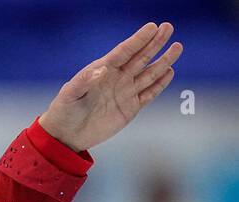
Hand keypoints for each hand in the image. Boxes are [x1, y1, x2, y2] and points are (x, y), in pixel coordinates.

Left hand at [38, 21, 182, 153]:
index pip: (123, 52)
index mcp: (102, 70)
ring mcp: (125, 92)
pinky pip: (149, 93)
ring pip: (149, 74)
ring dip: (163, 61)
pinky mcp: (131, 108)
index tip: (152, 27)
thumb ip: (82, 81)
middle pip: (140, 58)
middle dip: (154, 43)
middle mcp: (117, 78)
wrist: (66, 135)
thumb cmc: (64, 111)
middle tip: (168, 27)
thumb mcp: (68, 95)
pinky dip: (160, 84)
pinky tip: (169, 72)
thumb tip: (101, 70)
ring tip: (176, 47)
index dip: (138, 40)